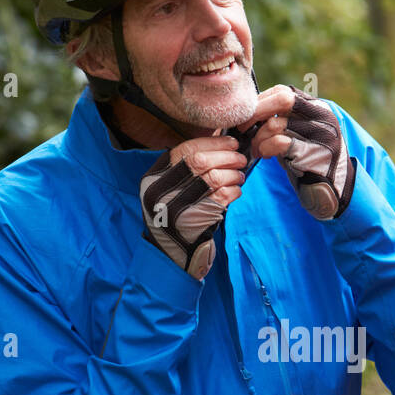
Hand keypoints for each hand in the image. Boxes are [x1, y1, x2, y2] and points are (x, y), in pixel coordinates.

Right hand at [140, 133, 246, 279]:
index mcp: (154, 178)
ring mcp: (178, 207)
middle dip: (226, 156)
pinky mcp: (197, 221)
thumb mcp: (171, 189)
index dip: (212, 143)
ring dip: (234, 173)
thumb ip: (186, 166)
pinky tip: (237, 190)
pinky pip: (223, 198)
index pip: (185, 150)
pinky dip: (235, 190)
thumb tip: (219, 139)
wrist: (172, 255)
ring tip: (240, 175)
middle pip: (200, 161)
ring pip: (214, 178)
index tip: (230, 141)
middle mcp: (162, 191)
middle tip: (240, 157)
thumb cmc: (177, 215)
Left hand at [238, 85, 355, 218]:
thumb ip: (283, 118)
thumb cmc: (307, 161)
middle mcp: (321, 117)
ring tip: (256, 149)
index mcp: (317, 108)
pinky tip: (265, 156)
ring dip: (258, 138)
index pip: (283, 92)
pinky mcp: (313, 153)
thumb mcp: (298, 134)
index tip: (247, 117)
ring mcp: (319, 134)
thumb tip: (251, 110)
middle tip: (243, 129)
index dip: (260, 102)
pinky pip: (280, 143)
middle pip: (283, 100)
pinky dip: (266, 149)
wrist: (331, 190)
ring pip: (276, 124)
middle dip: (256, 114)